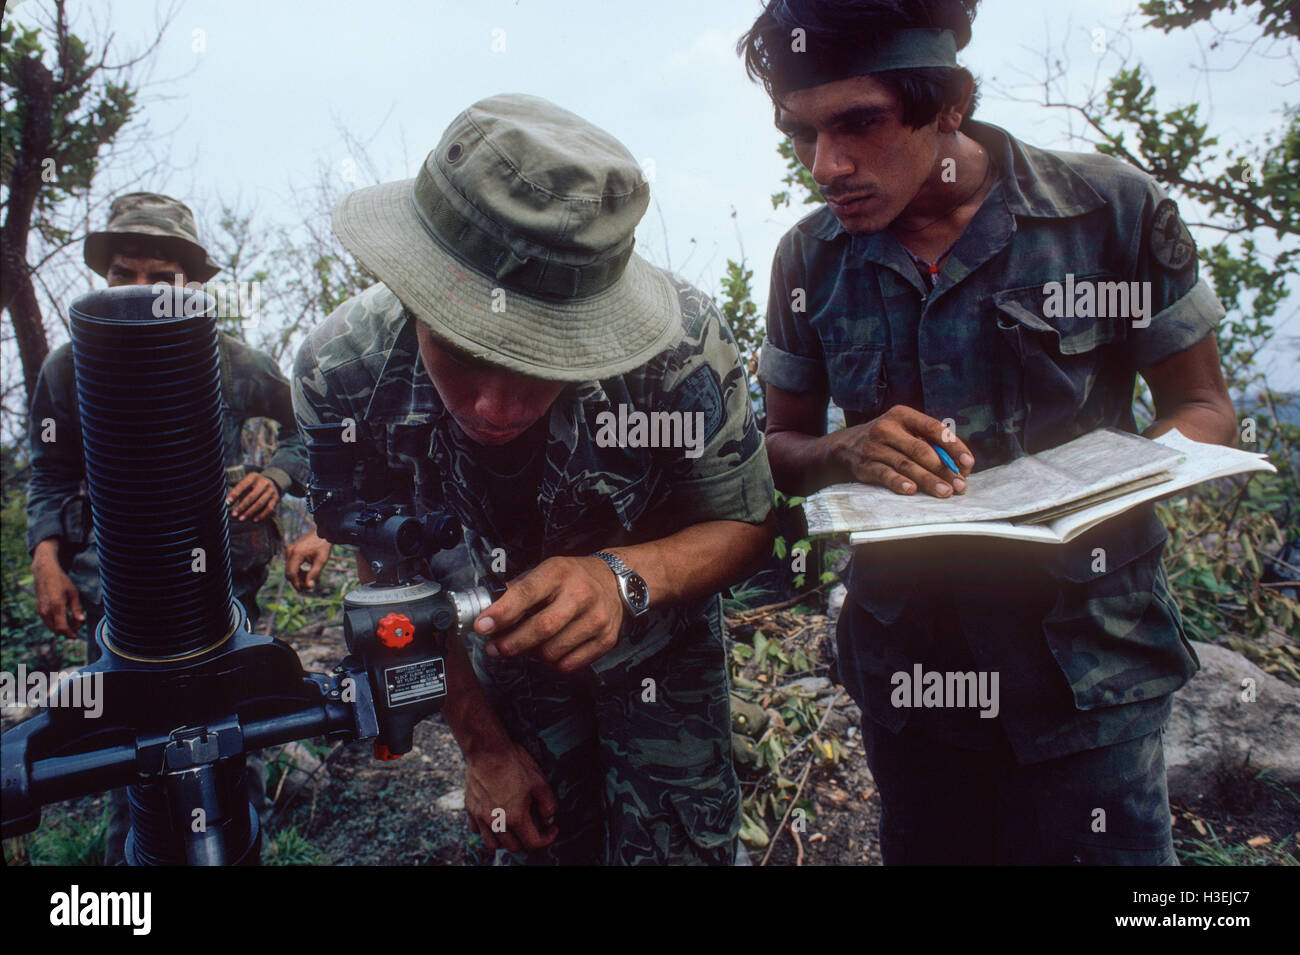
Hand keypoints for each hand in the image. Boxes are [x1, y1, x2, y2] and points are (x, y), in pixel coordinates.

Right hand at [32, 547, 84, 639]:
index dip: (70, 633)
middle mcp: (46, 611)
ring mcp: (41, 611)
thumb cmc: (61, 581)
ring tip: (72, 619)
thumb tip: (81, 621)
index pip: (62, 628)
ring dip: (61, 627)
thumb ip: (77, 608)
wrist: (45, 573)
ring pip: (51, 627)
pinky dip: (56, 622)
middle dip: (68, 630)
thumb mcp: (73, 593)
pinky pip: (48, 621)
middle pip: (56, 630)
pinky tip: (64, 616)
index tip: (76, 635)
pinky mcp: (39, 610)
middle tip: (77, 623)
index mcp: (56, 607)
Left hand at [227, 472, 279, 521]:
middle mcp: (264, 482)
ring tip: (241, 518)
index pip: (243, 485)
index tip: (227, 502)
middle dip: (242, 506)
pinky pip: (269, 508)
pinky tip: (254, 520)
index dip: (235, 494)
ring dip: (250, 512)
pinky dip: (261, 515)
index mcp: (254, 476)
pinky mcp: (276, 498)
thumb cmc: (253, 486)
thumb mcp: (246, 484)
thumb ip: (237, 491)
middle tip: (234, 514)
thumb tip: (226, 502)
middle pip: (252, 496)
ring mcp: (271, 490)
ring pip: (260, 503)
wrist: (271, 483)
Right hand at [285, 529, 331, 591]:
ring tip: (311, 579)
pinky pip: (291, 565)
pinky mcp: (292, 551)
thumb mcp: (321, 560)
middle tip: (309, 586)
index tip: (303, 590)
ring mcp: (289, 551)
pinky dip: (298, 571)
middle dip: (297, 581)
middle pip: (289, 572)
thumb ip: (314, 573)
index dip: (296, 584)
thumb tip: (309, 587)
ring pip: (290, 569)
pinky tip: (308, 573)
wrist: (323, 531)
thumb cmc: (323, 545)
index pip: (291, 573)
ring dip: (298, 577)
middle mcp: (290, 552)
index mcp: (296, 554)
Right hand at [464, 743, 558, 852]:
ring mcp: (480, 817)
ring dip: (506, 840)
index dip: (547, 838)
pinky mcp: (470, 809)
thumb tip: (549, 820)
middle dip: (528, 840)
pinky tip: (495, 818)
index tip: (552, 828)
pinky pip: (477, 831)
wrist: (487, 749)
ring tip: (514, 827)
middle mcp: (496, 822)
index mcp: (515, 817)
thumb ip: (548, 805)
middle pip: (514, 846)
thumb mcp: (539, 782)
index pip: (533, 843)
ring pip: (493, 844)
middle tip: (535, 826)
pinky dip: (487, 831)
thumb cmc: (514, 763)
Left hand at [475, 556, 624, 672]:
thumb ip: (518, 590)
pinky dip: (553, 663)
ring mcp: (596, 618)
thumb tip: (488, 613)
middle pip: (541, 628)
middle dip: (511, 643)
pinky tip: (550, 650)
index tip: (482, 626)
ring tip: (528, 646)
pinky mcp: (606, 639)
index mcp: (559, 572)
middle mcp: (581, 594)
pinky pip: (569, 664)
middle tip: (494, 648)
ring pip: (553, 651)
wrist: (615, 582)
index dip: (502, 612)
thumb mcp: (545, 571)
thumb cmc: (571, 578)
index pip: (526, 593)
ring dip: (532, 654)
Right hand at [830, 405, 974, 497]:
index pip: (934, 429)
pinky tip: (912, 490)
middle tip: (960, 485)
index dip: (953, 446)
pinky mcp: (864, 465)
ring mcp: (874, 447)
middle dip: (943, 469)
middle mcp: (887, 428)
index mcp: (902, 415)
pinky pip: (884, 474)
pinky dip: (898, 482)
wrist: (845, 447)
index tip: (967, 463)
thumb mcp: (904, 431)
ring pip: (906, 465)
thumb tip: (959, 467)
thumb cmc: (887, 440)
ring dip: (928, 480)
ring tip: (945, 492)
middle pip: (921, 450)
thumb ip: (929, 443)